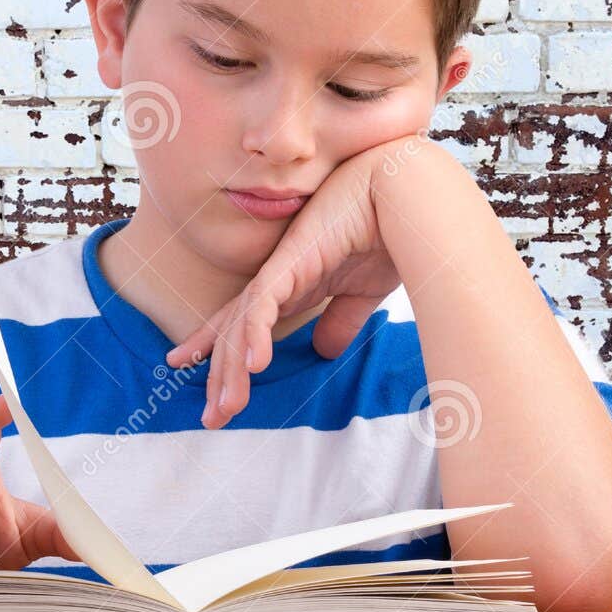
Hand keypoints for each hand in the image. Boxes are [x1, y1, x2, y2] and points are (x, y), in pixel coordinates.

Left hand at [166, 136, 425, 429]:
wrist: (403, 193)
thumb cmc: (387, 232)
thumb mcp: (361, 292)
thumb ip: (340, 320)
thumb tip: (324, 352)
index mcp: (291, 287)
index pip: (243, 325)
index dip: (221, 354)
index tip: (207, 388)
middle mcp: (277, 280)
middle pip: (233, 334)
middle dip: (220, 377)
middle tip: (211, 418)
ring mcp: (280, 271)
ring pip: (241, 326)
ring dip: (231, 370)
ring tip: (225, 408)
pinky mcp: (290, 262)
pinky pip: (262, 304)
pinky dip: (253, 334)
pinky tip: (254, 365)